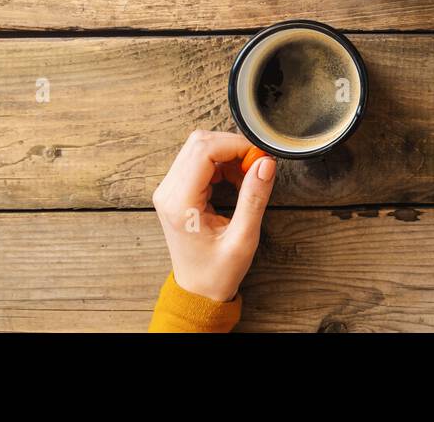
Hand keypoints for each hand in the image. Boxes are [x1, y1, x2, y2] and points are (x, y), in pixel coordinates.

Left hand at [152, 130, 276, 301]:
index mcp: (180, 203)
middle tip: (256, 165)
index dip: (236, 146)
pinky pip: (198, 160)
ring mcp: (169, 189)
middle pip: (199, 142)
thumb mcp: (243, 238)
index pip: (204, 151)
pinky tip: (235, 181)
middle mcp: (168, 192)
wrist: (197, 291)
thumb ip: (254, 198)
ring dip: (228, 155)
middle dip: (233, 147)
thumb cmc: (216, 272)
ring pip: (199, 148)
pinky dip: (221, 164)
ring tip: (247, 178)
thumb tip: (265, 164)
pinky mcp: (176, 190)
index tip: (259, 157)